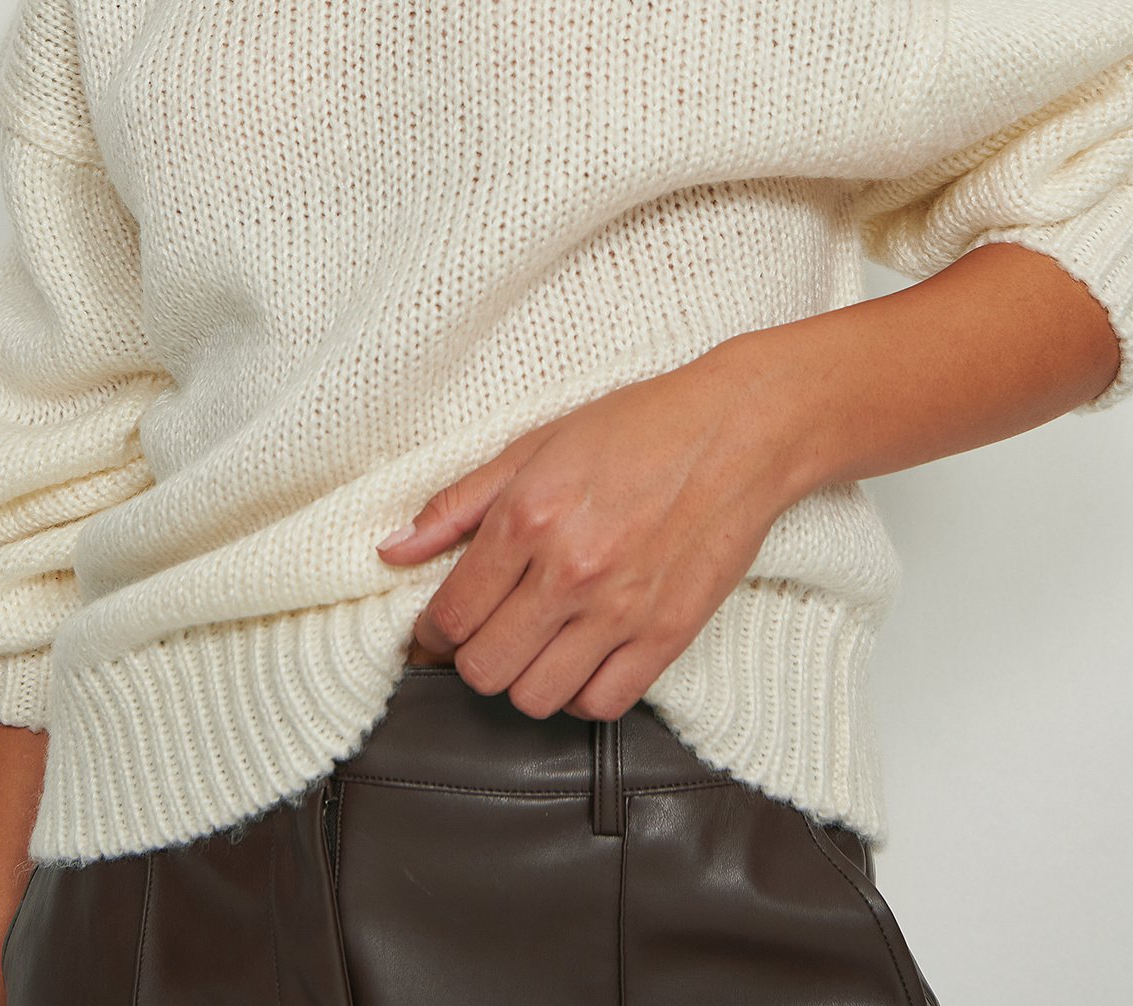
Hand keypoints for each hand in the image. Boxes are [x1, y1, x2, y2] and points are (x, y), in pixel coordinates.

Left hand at [375, 342, 799, 720]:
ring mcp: (621, 611)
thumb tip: (394, 551)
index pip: (450, 615)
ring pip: (536, 699)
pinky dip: (581, 694)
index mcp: (528, 517)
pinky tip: (581, 658)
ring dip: (524, 679)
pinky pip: (602, 705)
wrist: (739, 431)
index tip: (442, 621)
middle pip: (484, 668)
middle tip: (488, 630)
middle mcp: (569, 571)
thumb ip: (459, 502)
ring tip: (535, 644)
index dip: (432, 628)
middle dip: (473, 656)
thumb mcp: (536, 444)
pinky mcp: (668, 636)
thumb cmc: (639, 426)